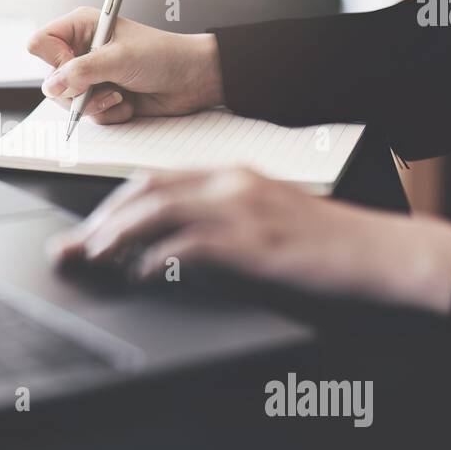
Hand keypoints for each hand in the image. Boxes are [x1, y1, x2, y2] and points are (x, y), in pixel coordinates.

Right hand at [28, 7, 224, 123]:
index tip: (75, 66)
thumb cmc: (163, 56)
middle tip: (103, 86)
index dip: (53, 60)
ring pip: (67, 102)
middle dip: (77, 91)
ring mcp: (91, 76)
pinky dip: (109, 113)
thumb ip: (82, 71)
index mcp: (81, 27)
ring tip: (119, 95)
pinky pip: (88, 114)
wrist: (192, 79)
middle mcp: (81, 51)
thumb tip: (53, 85)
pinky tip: (127, 102)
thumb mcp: (119, 58)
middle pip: (51, 79)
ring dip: (95, 105)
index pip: (40, 43)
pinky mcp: (101, 97)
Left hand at [49, 169, 450, 314]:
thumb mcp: (265, 218)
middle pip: (145, 191)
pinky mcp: (252, 242)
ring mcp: (240, 211)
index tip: (89, 228)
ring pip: (157, 212)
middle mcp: (229, 184)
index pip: (156, 180)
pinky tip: (143, 274)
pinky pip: (190, 245)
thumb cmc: (322, 242)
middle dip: (102, 219)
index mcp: (231, 176)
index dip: (115, 204)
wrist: (375, 251)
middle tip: (75, 247)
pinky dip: (158, 259)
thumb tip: (167, 247)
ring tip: (94, 258)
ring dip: (117, 235)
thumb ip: (220, 221)